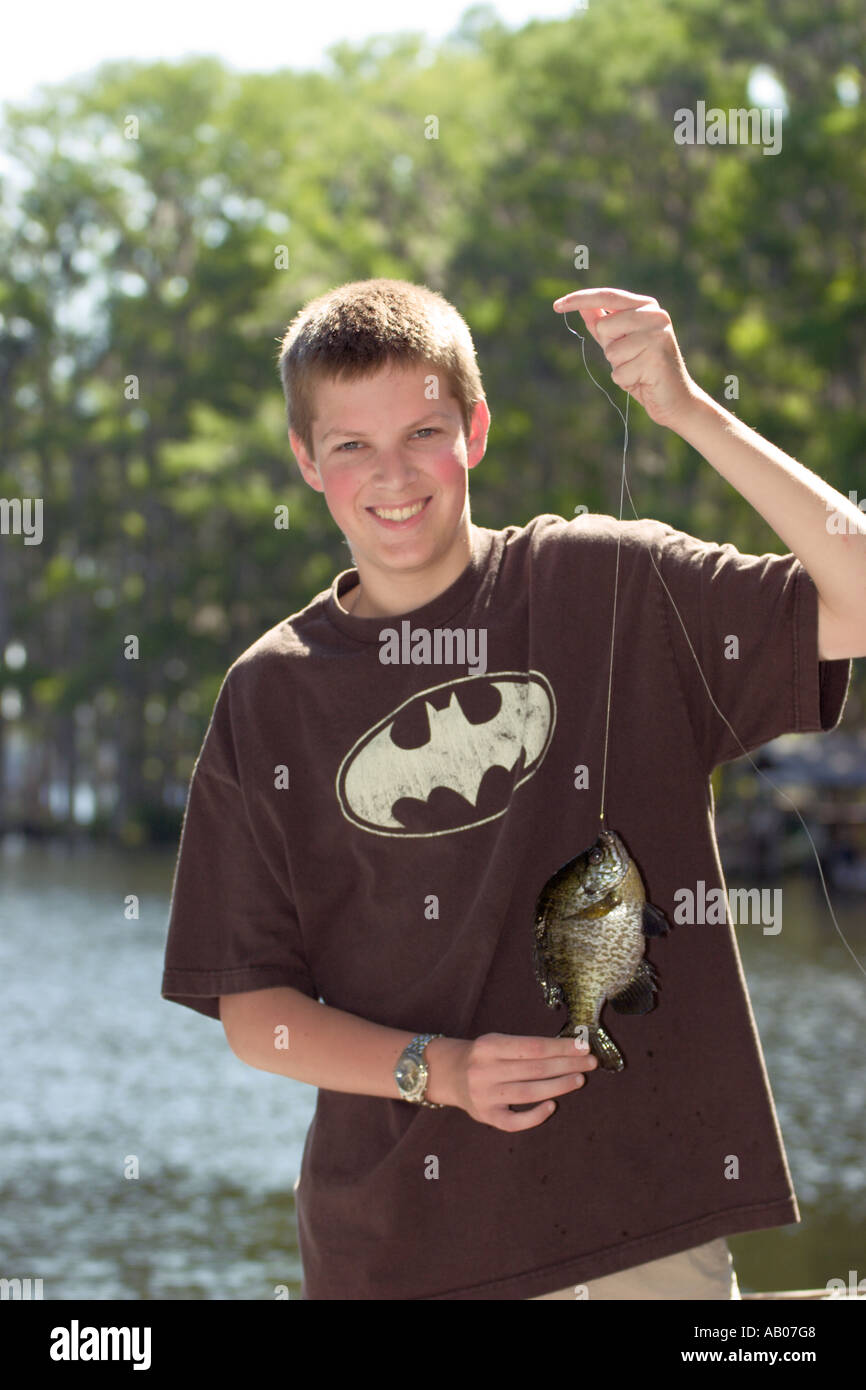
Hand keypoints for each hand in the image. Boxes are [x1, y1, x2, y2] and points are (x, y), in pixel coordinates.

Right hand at [430, 1033, 597, 1130]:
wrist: (449, 1074)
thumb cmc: (483, 1056)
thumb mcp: (496, 1042)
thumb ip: (524, 1047)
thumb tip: (568, 1050)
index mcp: (488, 1046)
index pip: (532, 1047)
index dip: (560, 1048)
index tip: (582, 1047)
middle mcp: (484, 1071)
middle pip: (534, 1069)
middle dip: (567, 1065)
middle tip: (590, 1062)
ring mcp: (484, 1096)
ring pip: (530, 1092)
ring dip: (559, 1086)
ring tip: (579, 1079)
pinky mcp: (485, 1116)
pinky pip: (515, 1122)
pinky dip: (536, 1115)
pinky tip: (553, 1105)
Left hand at [552, 287, 702, 430]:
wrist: (675, 399)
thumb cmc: (644, 371)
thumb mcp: (620, 344)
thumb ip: (602, 325)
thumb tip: (582, 308)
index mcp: (646, 306)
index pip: (607, 296)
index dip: (580, 300)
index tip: (557, 305)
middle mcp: (655, 315)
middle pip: (605, 325)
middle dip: (609, 347)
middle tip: (631, 358)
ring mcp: (658, 335)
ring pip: (611, 350)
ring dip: (618, 366)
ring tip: (638, 369)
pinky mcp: (656, 357)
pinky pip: (620, 371)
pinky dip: (626, 381)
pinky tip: (644, 381)